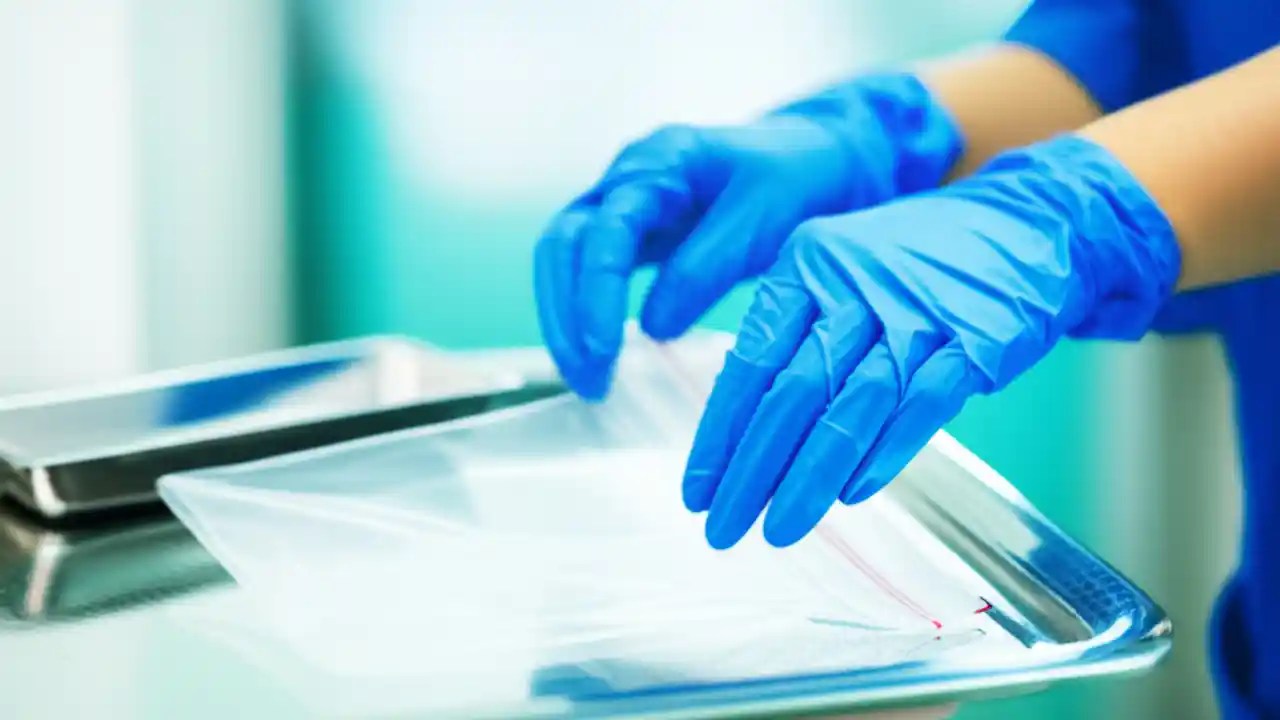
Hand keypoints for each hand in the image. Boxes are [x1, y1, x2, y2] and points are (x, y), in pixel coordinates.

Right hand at [533, 74, 961, 398]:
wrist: (816, 157)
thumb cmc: (797, 177)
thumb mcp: (764, 214)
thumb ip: (707, 266)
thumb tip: (651, 328)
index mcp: (658, 162)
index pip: (604, 230)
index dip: (596, 293)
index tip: (604, 350)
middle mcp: (626, 181)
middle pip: (562, 245)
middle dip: (565, 315)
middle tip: (588, 380)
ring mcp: (623, 208)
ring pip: (565, 262)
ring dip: (566, 323)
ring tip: (590, 384)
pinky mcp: (632, 239)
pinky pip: (590, 276)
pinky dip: (585, 318)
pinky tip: (599, 362)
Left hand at [684, 136, 1180, 548]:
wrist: (1030, 221)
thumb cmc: (914, 262)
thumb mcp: (838, 272)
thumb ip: (792, 338)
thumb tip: (739, 423)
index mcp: (806, 265)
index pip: (750, 361)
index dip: (720, 433)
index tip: (695, 492)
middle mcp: (854, 286)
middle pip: (792, 391)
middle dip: (751, 469)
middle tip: (722, 528)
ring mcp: (916, 313)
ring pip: (851, 405)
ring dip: (810, 477)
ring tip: (778, 530)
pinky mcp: (974, 341)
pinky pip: (922, 404)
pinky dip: (885, 452)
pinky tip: (850, 496)